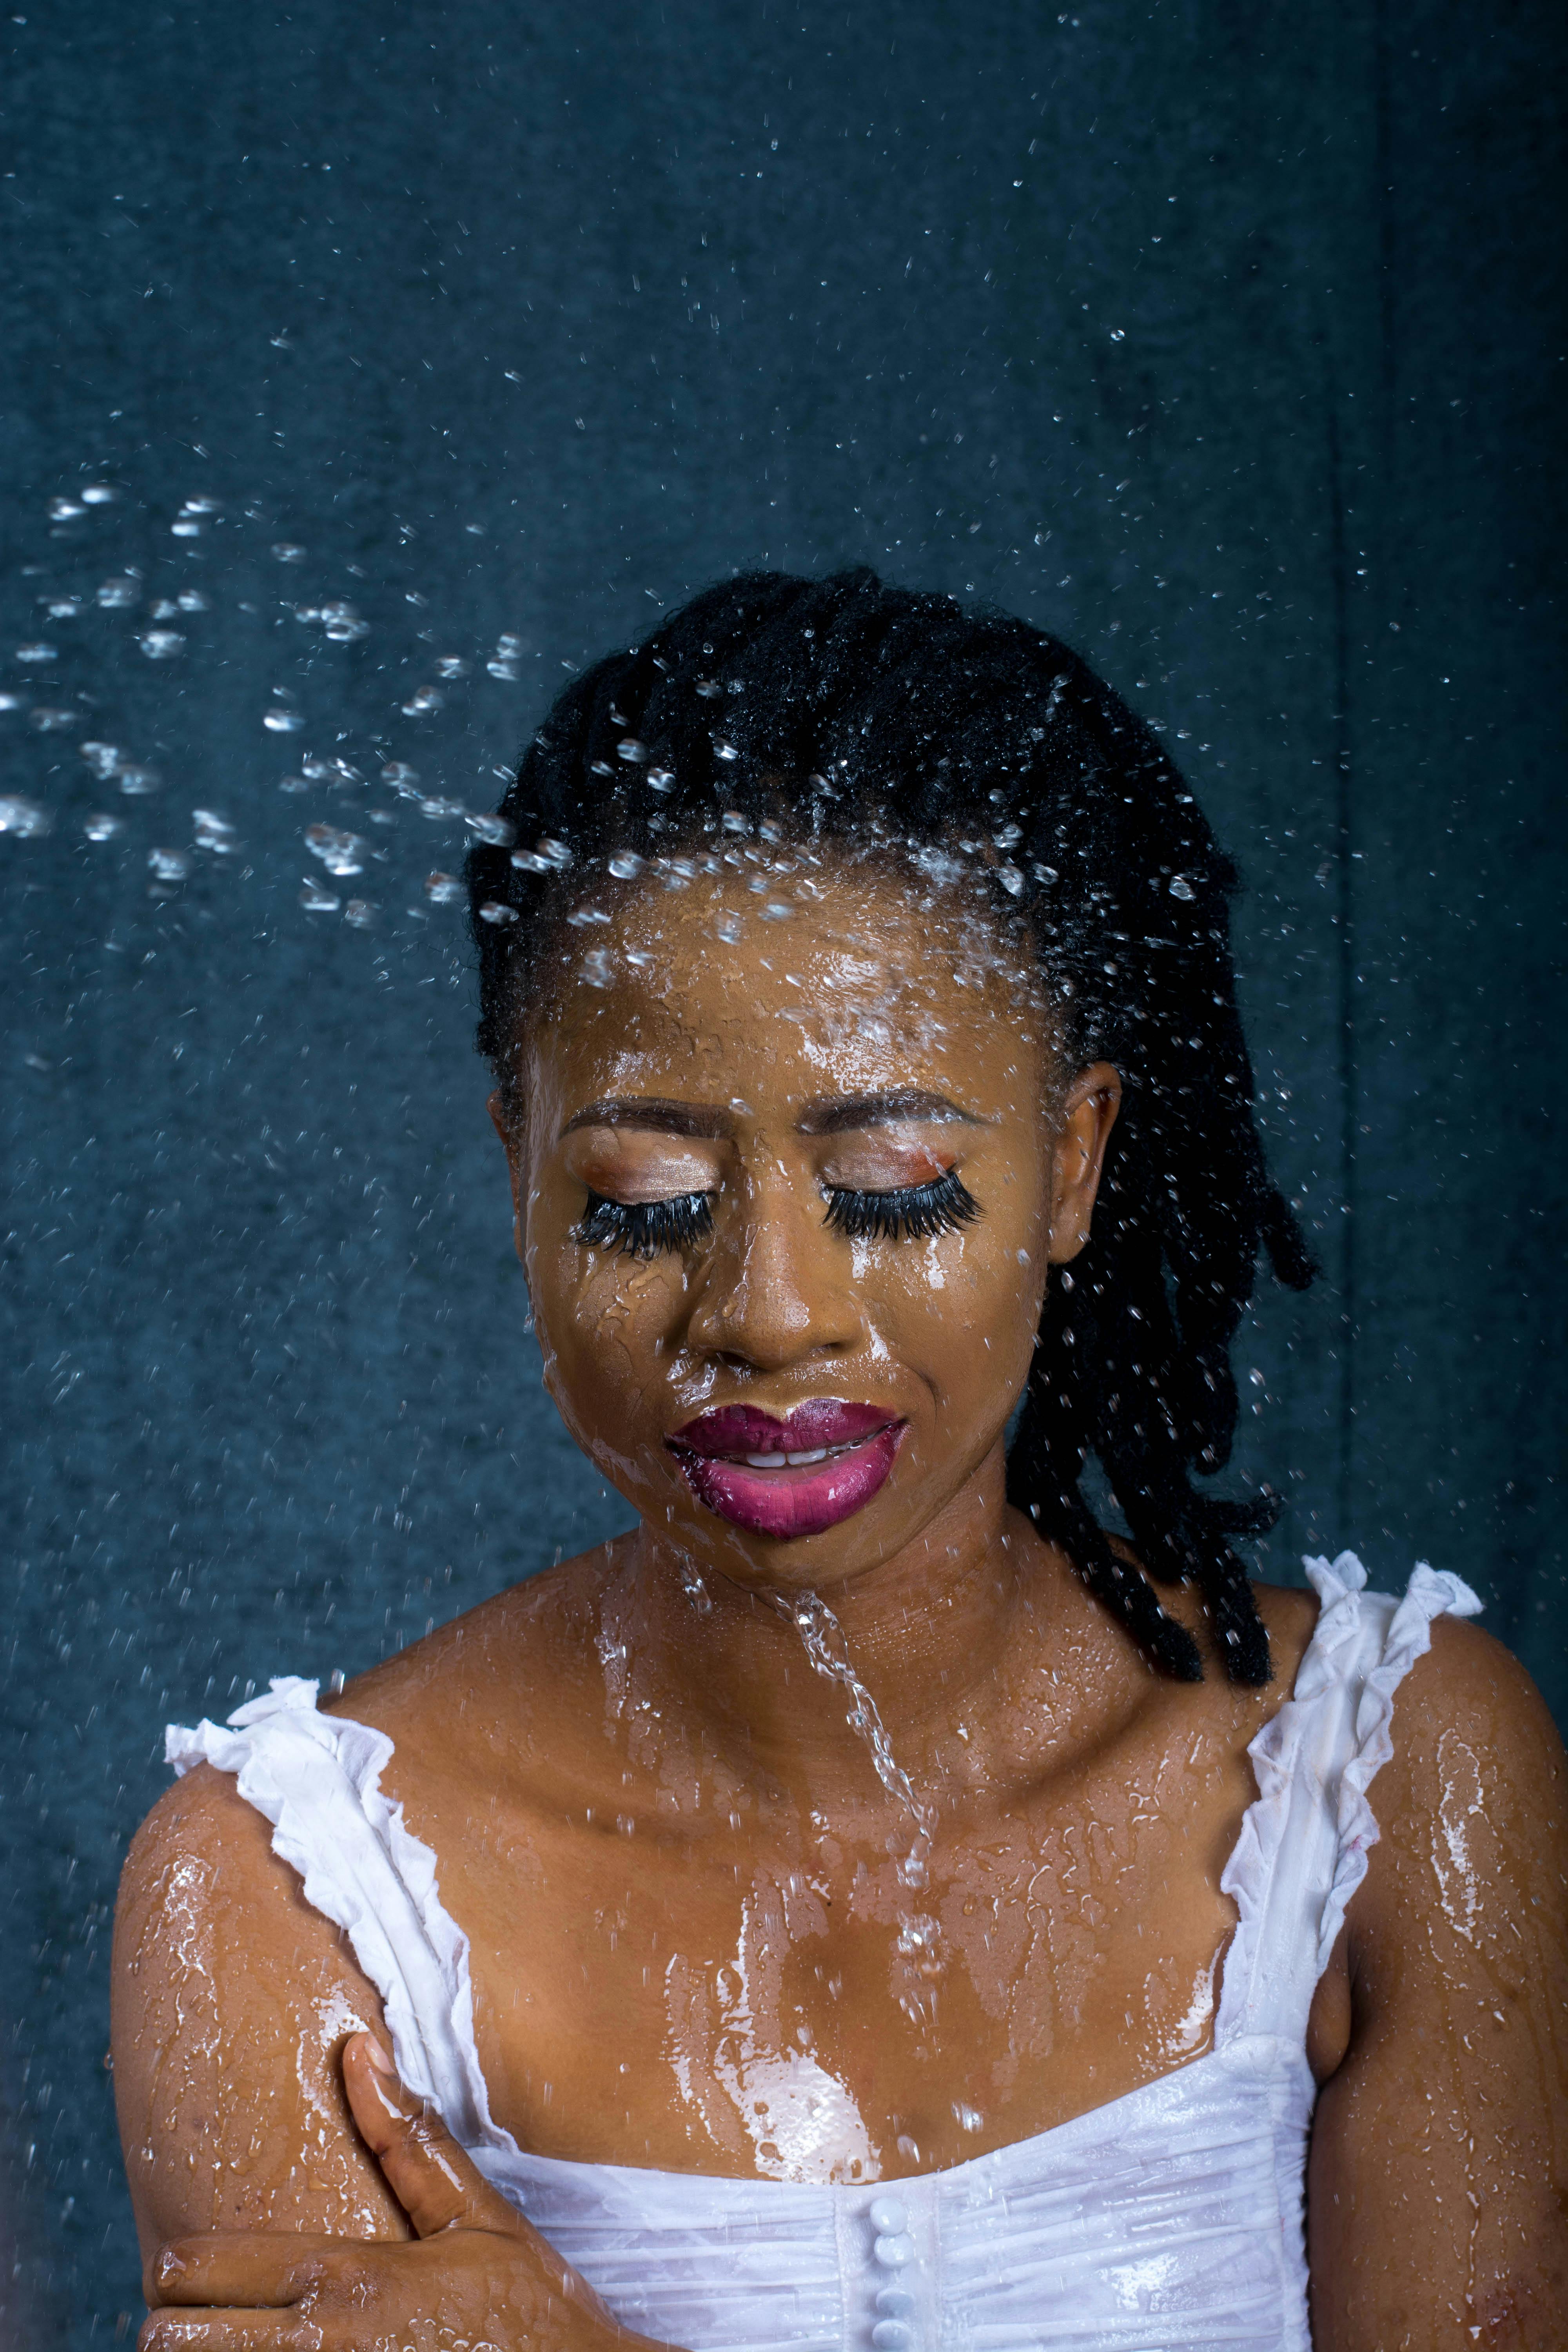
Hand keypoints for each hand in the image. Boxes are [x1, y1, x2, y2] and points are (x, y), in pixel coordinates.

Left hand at [142, 2032, 664, 2351]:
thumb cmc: (532, 2312)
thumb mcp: (478, 2218)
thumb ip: (408, 2138)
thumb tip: (360, 2048)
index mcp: (344, 2281)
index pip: (194, 2269)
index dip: (177, 2269)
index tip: (190, 2269)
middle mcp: (319, 2349)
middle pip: (171, 2344)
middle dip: (175, 2330)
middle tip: (201, 2320)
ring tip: (236, 2344)